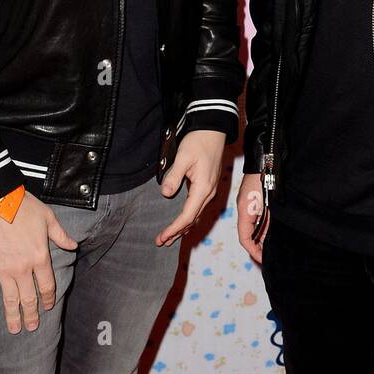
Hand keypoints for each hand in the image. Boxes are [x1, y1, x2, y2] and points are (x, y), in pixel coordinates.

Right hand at [0, 191, 77, 333]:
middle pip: (29, 298)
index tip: (48, 307)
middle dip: (31, 314)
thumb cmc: (24, 207)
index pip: (47, 285)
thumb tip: (73, 245)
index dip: (48, 298)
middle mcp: (23, 269)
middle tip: (32, 327)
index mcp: (40, 258)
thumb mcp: (48, 218)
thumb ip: (60, 235)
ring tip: (15, 329)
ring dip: (13, 317)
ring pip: (10, 300)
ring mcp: (4, 271)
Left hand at [155, 129, 225, 245]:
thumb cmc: (199, 142)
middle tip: (160, 242)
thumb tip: (166, 193)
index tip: (162, 237)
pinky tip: (182, 224)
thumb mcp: (183, 157)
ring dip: (182, 228)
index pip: (187, 215)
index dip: (174, 228)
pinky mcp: (207, 187)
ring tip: (168, 237)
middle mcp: (208, 193)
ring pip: (195, 215)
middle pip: (192, 219)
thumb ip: (174, 176)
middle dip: (176, 232)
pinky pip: (197, 208)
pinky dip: (188, 219)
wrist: (213, 131)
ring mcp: (209, 191)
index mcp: (203, 188)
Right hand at [236, 172, 265, 262]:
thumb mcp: (269, 202)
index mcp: (245, 211)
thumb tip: (269, 239)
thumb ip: (268, 221)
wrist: (266, 158)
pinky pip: (257, 218)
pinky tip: (272, 232)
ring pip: (253, 227)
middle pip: (248, 234)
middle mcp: (245, 209)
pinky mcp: (254, 200)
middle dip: (258, 247)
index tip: (263, 260)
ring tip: (272, 248)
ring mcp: (249, 204)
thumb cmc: (267, 178)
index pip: (245, 238)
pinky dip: (263, 227)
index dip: (253, 251)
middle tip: (270, 257)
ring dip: (262, 238)